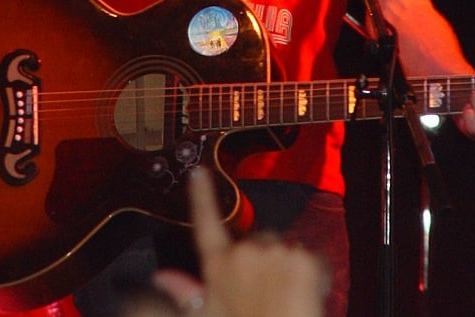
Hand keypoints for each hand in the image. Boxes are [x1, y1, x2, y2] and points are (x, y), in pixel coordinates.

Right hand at [153, 168, 329, 316]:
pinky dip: (313, 275)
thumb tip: (161, 278)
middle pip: (259, 241)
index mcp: (219, 266)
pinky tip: (305, 298)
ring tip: (284, 301)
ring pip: (286, 249)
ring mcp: (274, 252)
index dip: (201, 197)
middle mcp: (244, 252)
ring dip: (288, 268)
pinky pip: (311, 258)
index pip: (206, 224)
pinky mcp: (303, 259)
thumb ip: (183, 294)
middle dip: (265, 261)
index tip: (199, 173)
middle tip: (268, 296)